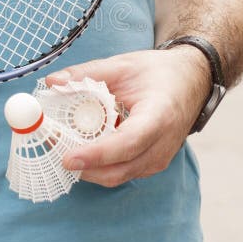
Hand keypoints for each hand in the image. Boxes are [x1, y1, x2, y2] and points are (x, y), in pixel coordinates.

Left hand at [45, 47, 210, 186]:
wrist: (190, 82)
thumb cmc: (158, 73)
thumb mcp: (121, 65)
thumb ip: (86, 73)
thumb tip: (52, 82)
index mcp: (158, 115)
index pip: (127, 143)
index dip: (96, 154)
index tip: (68, 157)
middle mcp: (162, 144)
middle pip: (119, 169)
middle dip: (83, 166)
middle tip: (52, 149)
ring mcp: (160, 158)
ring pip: (118, 176)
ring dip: (88, 169)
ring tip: (62, 149)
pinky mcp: (153, 163)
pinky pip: (123, 172)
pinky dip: (100, 167)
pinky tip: (83, 150)